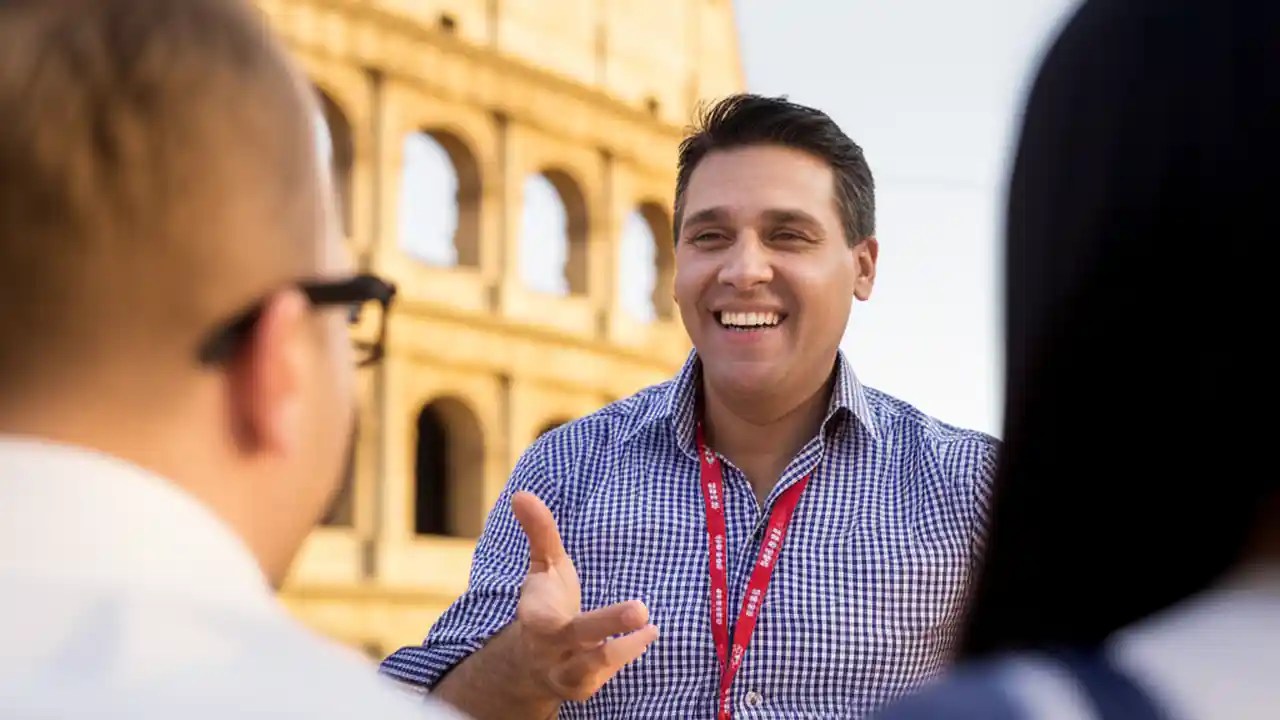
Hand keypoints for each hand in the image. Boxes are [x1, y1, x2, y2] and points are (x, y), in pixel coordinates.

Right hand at [511, 491, 658, 702]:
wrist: (528, 662)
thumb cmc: (544, 604)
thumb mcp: (543, 568)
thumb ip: (539, 532)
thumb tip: (521, 493)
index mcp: (535, 617)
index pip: (544, 609)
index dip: (554, 592)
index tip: (563, 580)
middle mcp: (548, 647)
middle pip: (579, 635)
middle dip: (608, 622)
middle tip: (642, 610)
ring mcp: (566, 671)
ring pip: (595, 665)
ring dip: (624, 649)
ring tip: (652, 627)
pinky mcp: (583, 687)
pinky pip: (606, 674)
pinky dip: (626, 655)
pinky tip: (646, 635)